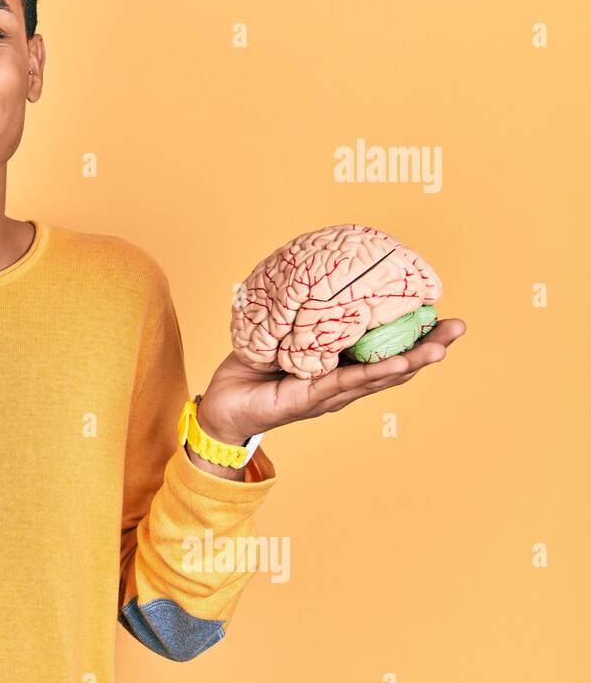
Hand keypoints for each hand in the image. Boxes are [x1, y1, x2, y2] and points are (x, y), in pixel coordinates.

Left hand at [195, 318, 467, 443]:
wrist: (223, 404)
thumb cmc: (253, 368)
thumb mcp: (283, 336)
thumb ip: (304, 316)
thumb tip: (320, 278)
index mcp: (339, 367)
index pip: (385, 349)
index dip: (414, 334)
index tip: (442, 314)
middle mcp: (342, 384)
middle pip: (394, 365)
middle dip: (429, 348)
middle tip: (459, 327)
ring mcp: (330, 394)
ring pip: (379, 376)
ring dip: (411, 362)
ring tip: (440, 348)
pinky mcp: (311, 400)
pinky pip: (346, 383)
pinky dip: (373, 373)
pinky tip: (397, 363)